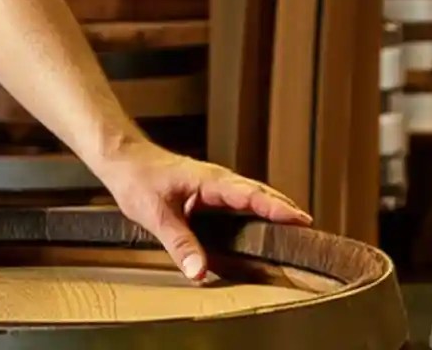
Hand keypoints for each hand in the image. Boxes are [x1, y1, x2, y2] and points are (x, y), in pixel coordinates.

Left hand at [92, 139, 312, 280]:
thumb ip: (179, 243)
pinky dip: (256, 211)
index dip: (277, 208)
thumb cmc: (135, 178)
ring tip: (297, 230)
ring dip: (273, 210)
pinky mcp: (207, 193)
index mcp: (209, 181)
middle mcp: (217, 180)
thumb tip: (199, 272)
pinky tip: (262, 227)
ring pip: (251, 197)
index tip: (301, 220)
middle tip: (310, 229)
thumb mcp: (155, 215)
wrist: (121, 158)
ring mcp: (213, 185)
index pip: (250, 195)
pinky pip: (238, 202)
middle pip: (259, 194)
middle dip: (285, 209)